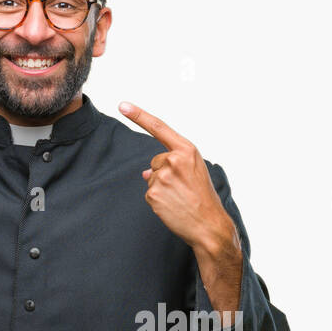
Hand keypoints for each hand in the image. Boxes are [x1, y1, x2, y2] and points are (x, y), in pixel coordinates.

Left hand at [119, 101, 237, 257]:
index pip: (159, 128)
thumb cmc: (203, 198)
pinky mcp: (153, 193)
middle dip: (164, 173)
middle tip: (183, 189)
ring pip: (151, 178)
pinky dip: (158, 201)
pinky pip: (149, 193)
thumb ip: (173, 164)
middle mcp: (174, 159)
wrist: (209, 225)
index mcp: (187, 150)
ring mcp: (162, 176)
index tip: (122, 105)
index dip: (139, 115)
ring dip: (161, 188)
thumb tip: (145, 173)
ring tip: (179, 198)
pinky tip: (172, 206)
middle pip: (155, 161)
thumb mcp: (194, 172)